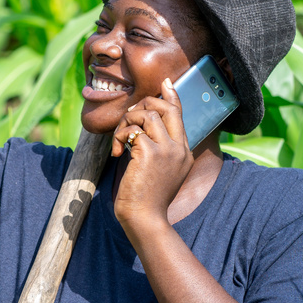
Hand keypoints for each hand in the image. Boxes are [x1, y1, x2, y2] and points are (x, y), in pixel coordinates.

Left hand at [111, 78, 192, 226]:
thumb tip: (141, 133)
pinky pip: (132, 130)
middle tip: (128, 119)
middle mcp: (179, 148)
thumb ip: (158, 151)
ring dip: (126, 122)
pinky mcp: (150, 152)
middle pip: (166, 108)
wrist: (146, 219)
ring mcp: (167, 150)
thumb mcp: (160, 173)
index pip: (179, 115)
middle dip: (143, 105)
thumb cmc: (146, 199)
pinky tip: (118, 153)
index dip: (171, 96)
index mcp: (184, 152)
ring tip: (120, 141)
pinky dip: (120, 136)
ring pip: (146, 115)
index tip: (165, 83)